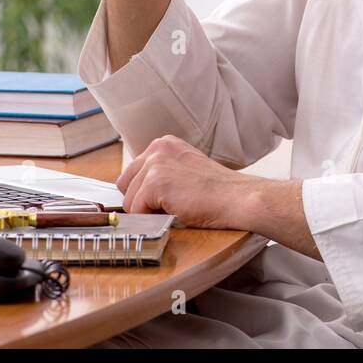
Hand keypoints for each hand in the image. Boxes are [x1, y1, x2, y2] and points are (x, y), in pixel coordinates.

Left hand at [116, 135, 248, 228]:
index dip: (144, 192)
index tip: (163, 199)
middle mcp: (157, 148)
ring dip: (149, 211)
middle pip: (125, 185)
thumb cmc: (216, 191)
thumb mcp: (184, 170)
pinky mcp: (155, 182)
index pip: (132, 173)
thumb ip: (161, 173)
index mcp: (164, 144)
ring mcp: (155, 164)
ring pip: (129, 201)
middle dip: (141, 201)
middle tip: (170, 205)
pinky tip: (176, 210)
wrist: (236, 198)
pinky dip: (153, 218)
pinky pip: (137, 211)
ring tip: (177, 206)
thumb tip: (135, 195)